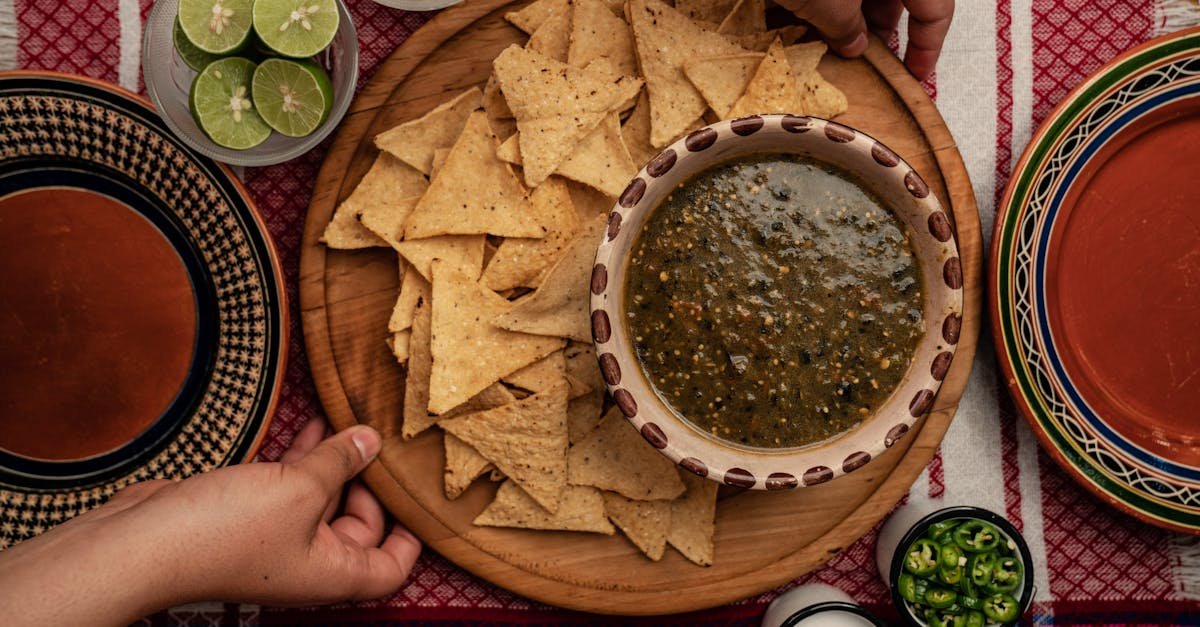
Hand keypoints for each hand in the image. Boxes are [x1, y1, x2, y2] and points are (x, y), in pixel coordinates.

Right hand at [0, 418, 420, 625]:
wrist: (141, 542)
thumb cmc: (224, 532)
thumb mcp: (299, 489)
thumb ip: (340, 462)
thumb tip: (372, 439)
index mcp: (333, 572)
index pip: (391, 568)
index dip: (409, 537)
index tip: (415, 493)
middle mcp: (309, 561)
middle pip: (360, 527)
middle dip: (370, 483)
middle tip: (382, 440)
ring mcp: (278, 539)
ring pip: (323, 499)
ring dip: (337, 462)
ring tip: (354, 420)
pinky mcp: (249, 515)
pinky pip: (290, 486)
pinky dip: (305, 458)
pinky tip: (317, 423)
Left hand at [776, 0, 953, 79]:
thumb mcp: (828, 3)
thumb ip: (847, 28)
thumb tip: (854, 44)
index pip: (936, 6)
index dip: (928, 45)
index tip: (916, 72)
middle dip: (881, 28)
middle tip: (864, 58)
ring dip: (854, 13)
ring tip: (831, 39)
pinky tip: (811, 13)